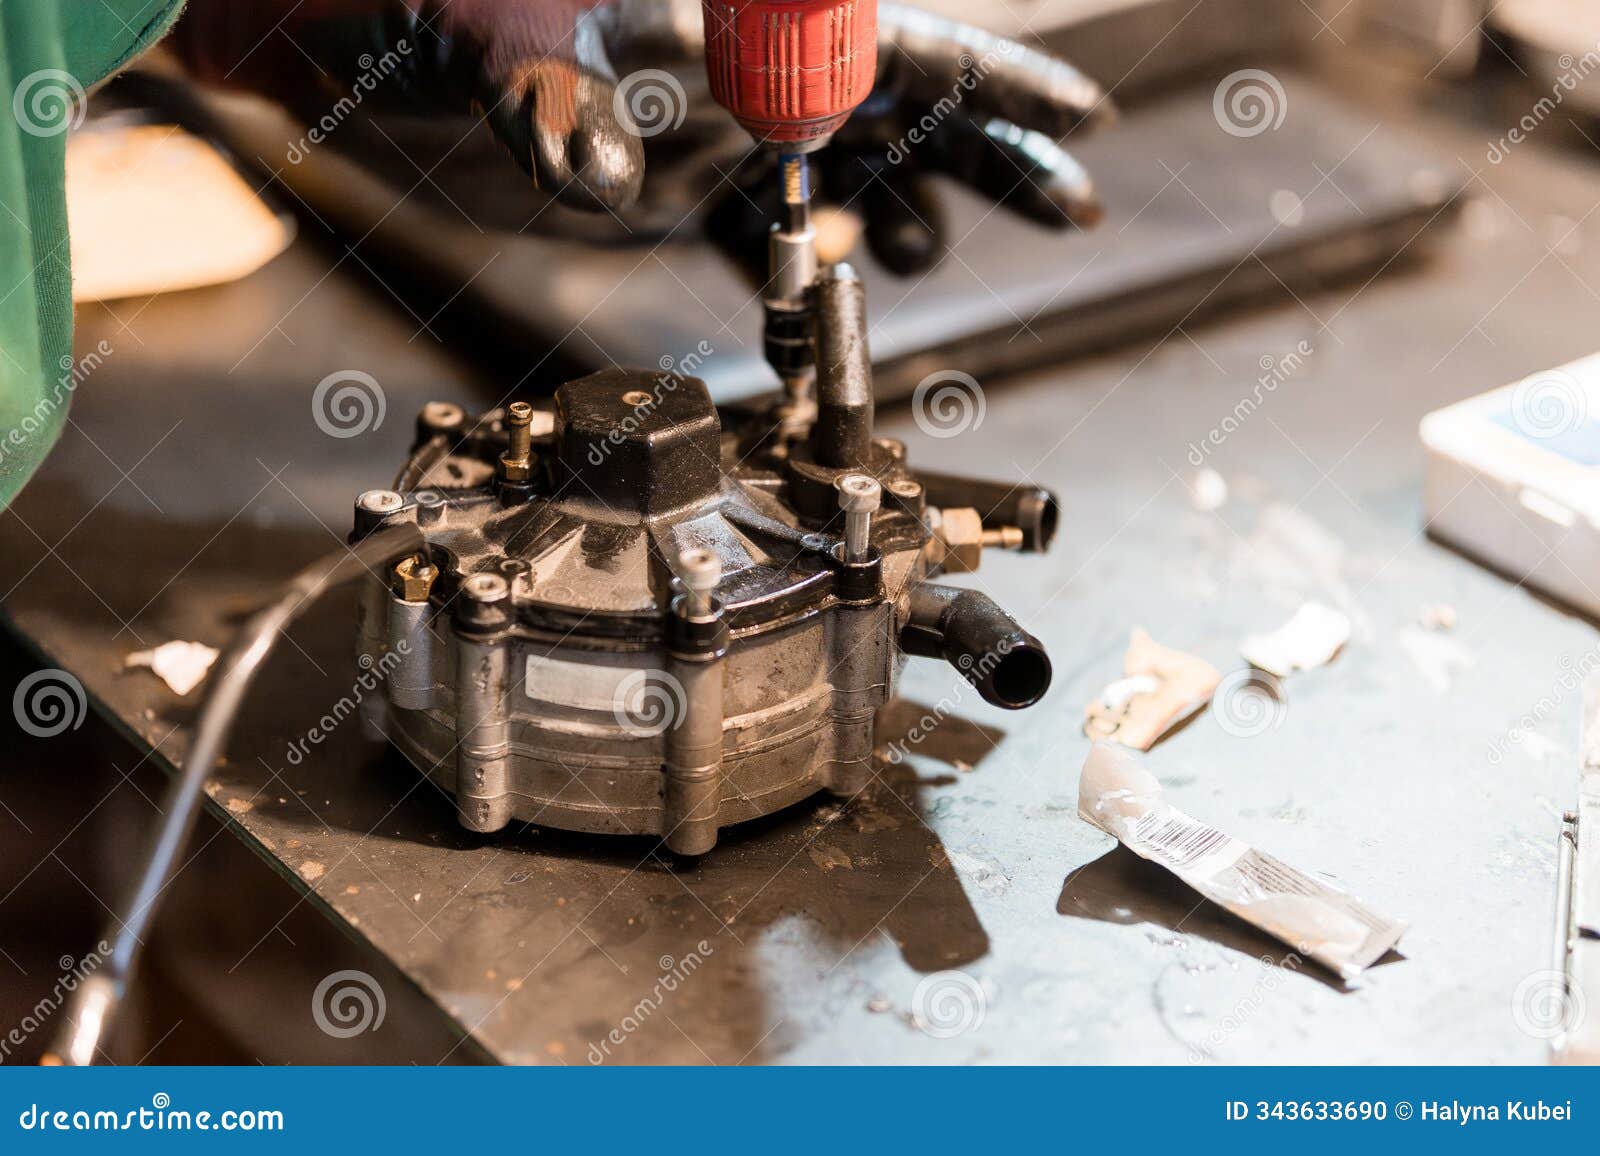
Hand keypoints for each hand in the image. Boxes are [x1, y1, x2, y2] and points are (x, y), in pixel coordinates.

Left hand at [175, 0, 1113, 270]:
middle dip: (989, 155)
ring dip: (911, 207)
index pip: (890, 48)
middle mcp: (736, 71)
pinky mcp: (666, 182)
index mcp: (729, 23)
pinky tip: (850, 270)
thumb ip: (551, 94)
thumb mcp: (489, 43)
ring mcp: (706, 128)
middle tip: (1075, 206)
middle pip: (898, 105)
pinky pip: (769, 214)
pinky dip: (813, 246)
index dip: (992, 88)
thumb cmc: (422, 19)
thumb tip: (601, 166)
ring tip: (942, 254)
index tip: (1081, 120)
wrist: (360, 65)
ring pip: (845, 166)